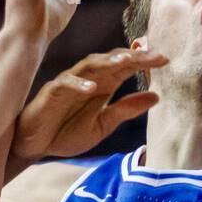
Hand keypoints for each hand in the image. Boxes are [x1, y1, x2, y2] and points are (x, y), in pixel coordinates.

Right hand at [11, 48, 166, 162]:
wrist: (34, 146)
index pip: (127, 68)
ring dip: (108, 62)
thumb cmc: (66, 133)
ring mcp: (69, 84)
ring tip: (126, 61)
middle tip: (155, 55)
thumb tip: (157, 96)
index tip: (166, 59)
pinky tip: (91, 88)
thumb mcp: (103, 125)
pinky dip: (78, 84)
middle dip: (134, 57)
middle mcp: (88, 79)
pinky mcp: (50, 93)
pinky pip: (64, 84)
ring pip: (90, 65)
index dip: (145, 62)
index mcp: (103, 85)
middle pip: (113, 61)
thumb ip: (126, 110)